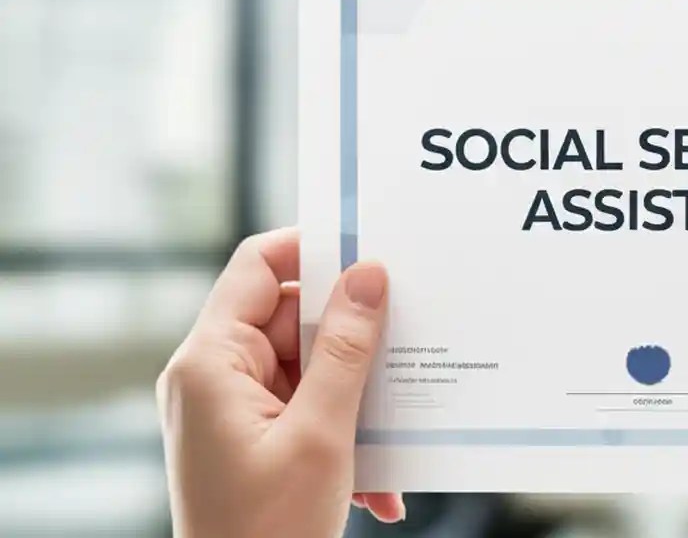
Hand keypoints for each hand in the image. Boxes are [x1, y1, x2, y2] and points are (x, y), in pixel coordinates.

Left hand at [157, 228, 404, 536]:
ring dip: (357, 401)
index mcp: (210, 361)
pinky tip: (376, 484)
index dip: (312, 249)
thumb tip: (368, 275)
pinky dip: (346, 437)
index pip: (257, 266)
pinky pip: (307, 410)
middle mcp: (213, 377)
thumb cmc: (265, 533)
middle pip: (294, 320)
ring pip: (310, 368)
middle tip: (405, 352)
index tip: (370, 251)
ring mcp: (232, 411)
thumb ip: (347, 350)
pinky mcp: (252, 441)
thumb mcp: (321, 434)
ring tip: (391, 432)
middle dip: (354, 343)